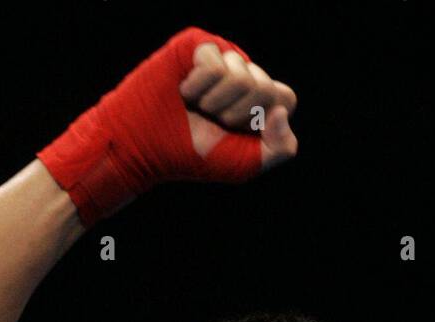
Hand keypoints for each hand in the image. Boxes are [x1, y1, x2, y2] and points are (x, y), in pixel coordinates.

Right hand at [38, 27, 298, 227]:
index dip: (262, 120)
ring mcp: (223, 56)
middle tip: (211, 120)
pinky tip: (184, 92)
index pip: (286, 98)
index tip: (237, 132)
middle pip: (266, 87)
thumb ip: (281, 147)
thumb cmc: (195, 155)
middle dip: (236, 114)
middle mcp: (245, 74)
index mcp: (260, 102)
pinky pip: (215, 64)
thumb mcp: (246, 164)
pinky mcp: (199, 45)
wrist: (148, 146)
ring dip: (215, 103)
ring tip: (196, 107)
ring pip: (243, 75)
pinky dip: (197, 88)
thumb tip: (279, 111)